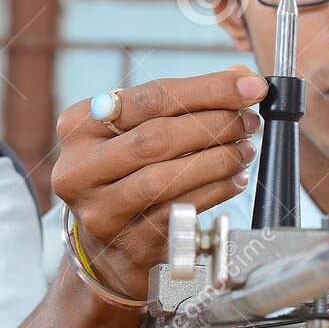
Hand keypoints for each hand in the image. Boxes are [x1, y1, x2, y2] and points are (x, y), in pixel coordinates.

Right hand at [52, 66, 265, 298]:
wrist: (104, 246)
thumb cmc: (125, 174)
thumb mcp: (136, 131)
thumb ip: (183, 102)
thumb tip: (241, 80)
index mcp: (79, 127)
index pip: (150, 98)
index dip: (207, 90)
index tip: (249, 87)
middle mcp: (80, 169)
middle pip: (156, 138)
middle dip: (214, 126)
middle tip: (249, 123)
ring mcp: (101, 211)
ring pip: (166, 178)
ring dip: (218, 160)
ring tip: (244, 151)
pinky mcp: (127, 244)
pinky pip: (179, 212)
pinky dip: (215, 192)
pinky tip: (235, 180)